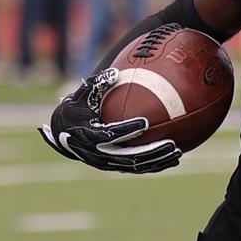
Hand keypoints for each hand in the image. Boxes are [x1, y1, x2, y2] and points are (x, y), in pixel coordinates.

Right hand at [38, 68, 182, 173]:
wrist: (63, 133)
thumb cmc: (76, 109)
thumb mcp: (81, 96)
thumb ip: (96, 84)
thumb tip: (115, 72)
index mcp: (89, 135)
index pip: (111, 134)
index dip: (127, 130)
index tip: (145, 123)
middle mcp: (98, 153)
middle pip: (128, 157)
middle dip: (151, 152)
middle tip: (171, 144)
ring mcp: (107, 163)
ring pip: (136, 166)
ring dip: (157, 161)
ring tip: (178, 153)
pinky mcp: (115, 167)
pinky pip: (138, 168)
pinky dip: (155, 165)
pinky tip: (174, 160)